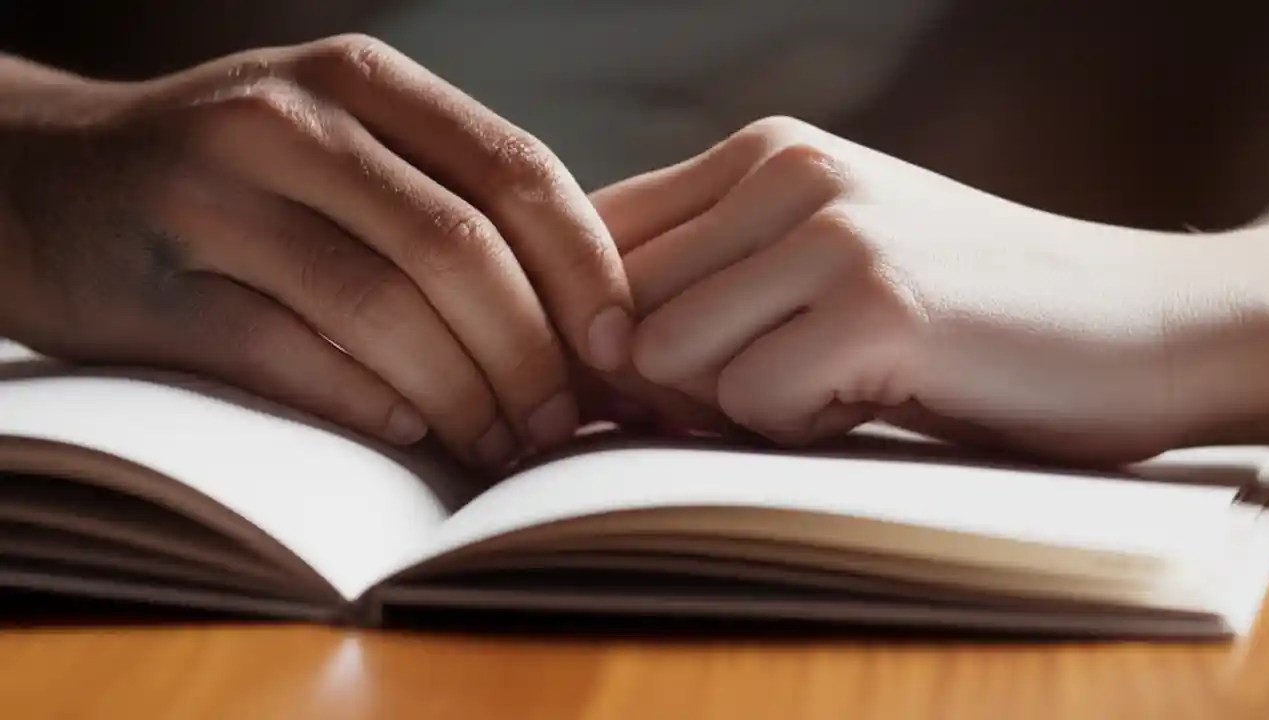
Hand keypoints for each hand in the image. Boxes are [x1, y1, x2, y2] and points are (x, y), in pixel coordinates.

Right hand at [0, 37, 635, 466]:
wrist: (46, 180)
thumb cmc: (233, 174)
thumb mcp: (340, 140)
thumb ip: (447, 196)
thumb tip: (582, 315)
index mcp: (360, 79)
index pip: (515, 170)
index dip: (587, 270)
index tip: (621, 350)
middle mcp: (289, 119)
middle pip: (461, 248)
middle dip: (533, 354)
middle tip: (561, 424)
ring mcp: (217, 197)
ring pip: (384, 309)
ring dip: (464, 395)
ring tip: (501, 445)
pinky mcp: (162, 284)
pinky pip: (296, 360)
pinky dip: (372, 405)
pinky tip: (411, 431)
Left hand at [594, 117, 1268, 462]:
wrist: (1138, 323)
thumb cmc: (966, 312)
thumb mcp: (824, 259)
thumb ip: (714, 278)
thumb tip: (593, 354)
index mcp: (765, 154)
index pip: (599, 233)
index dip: (603, 324)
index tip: (658, 376)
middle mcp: (788, 171)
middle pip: (621, 305)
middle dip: (669, 378)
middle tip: (771, 387)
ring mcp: (833, 231)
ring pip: (669, 354)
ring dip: (738, 402)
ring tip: (837, 381)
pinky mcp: (877, 305)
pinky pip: (751, 400)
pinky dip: (800, 427)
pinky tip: (880, 395)